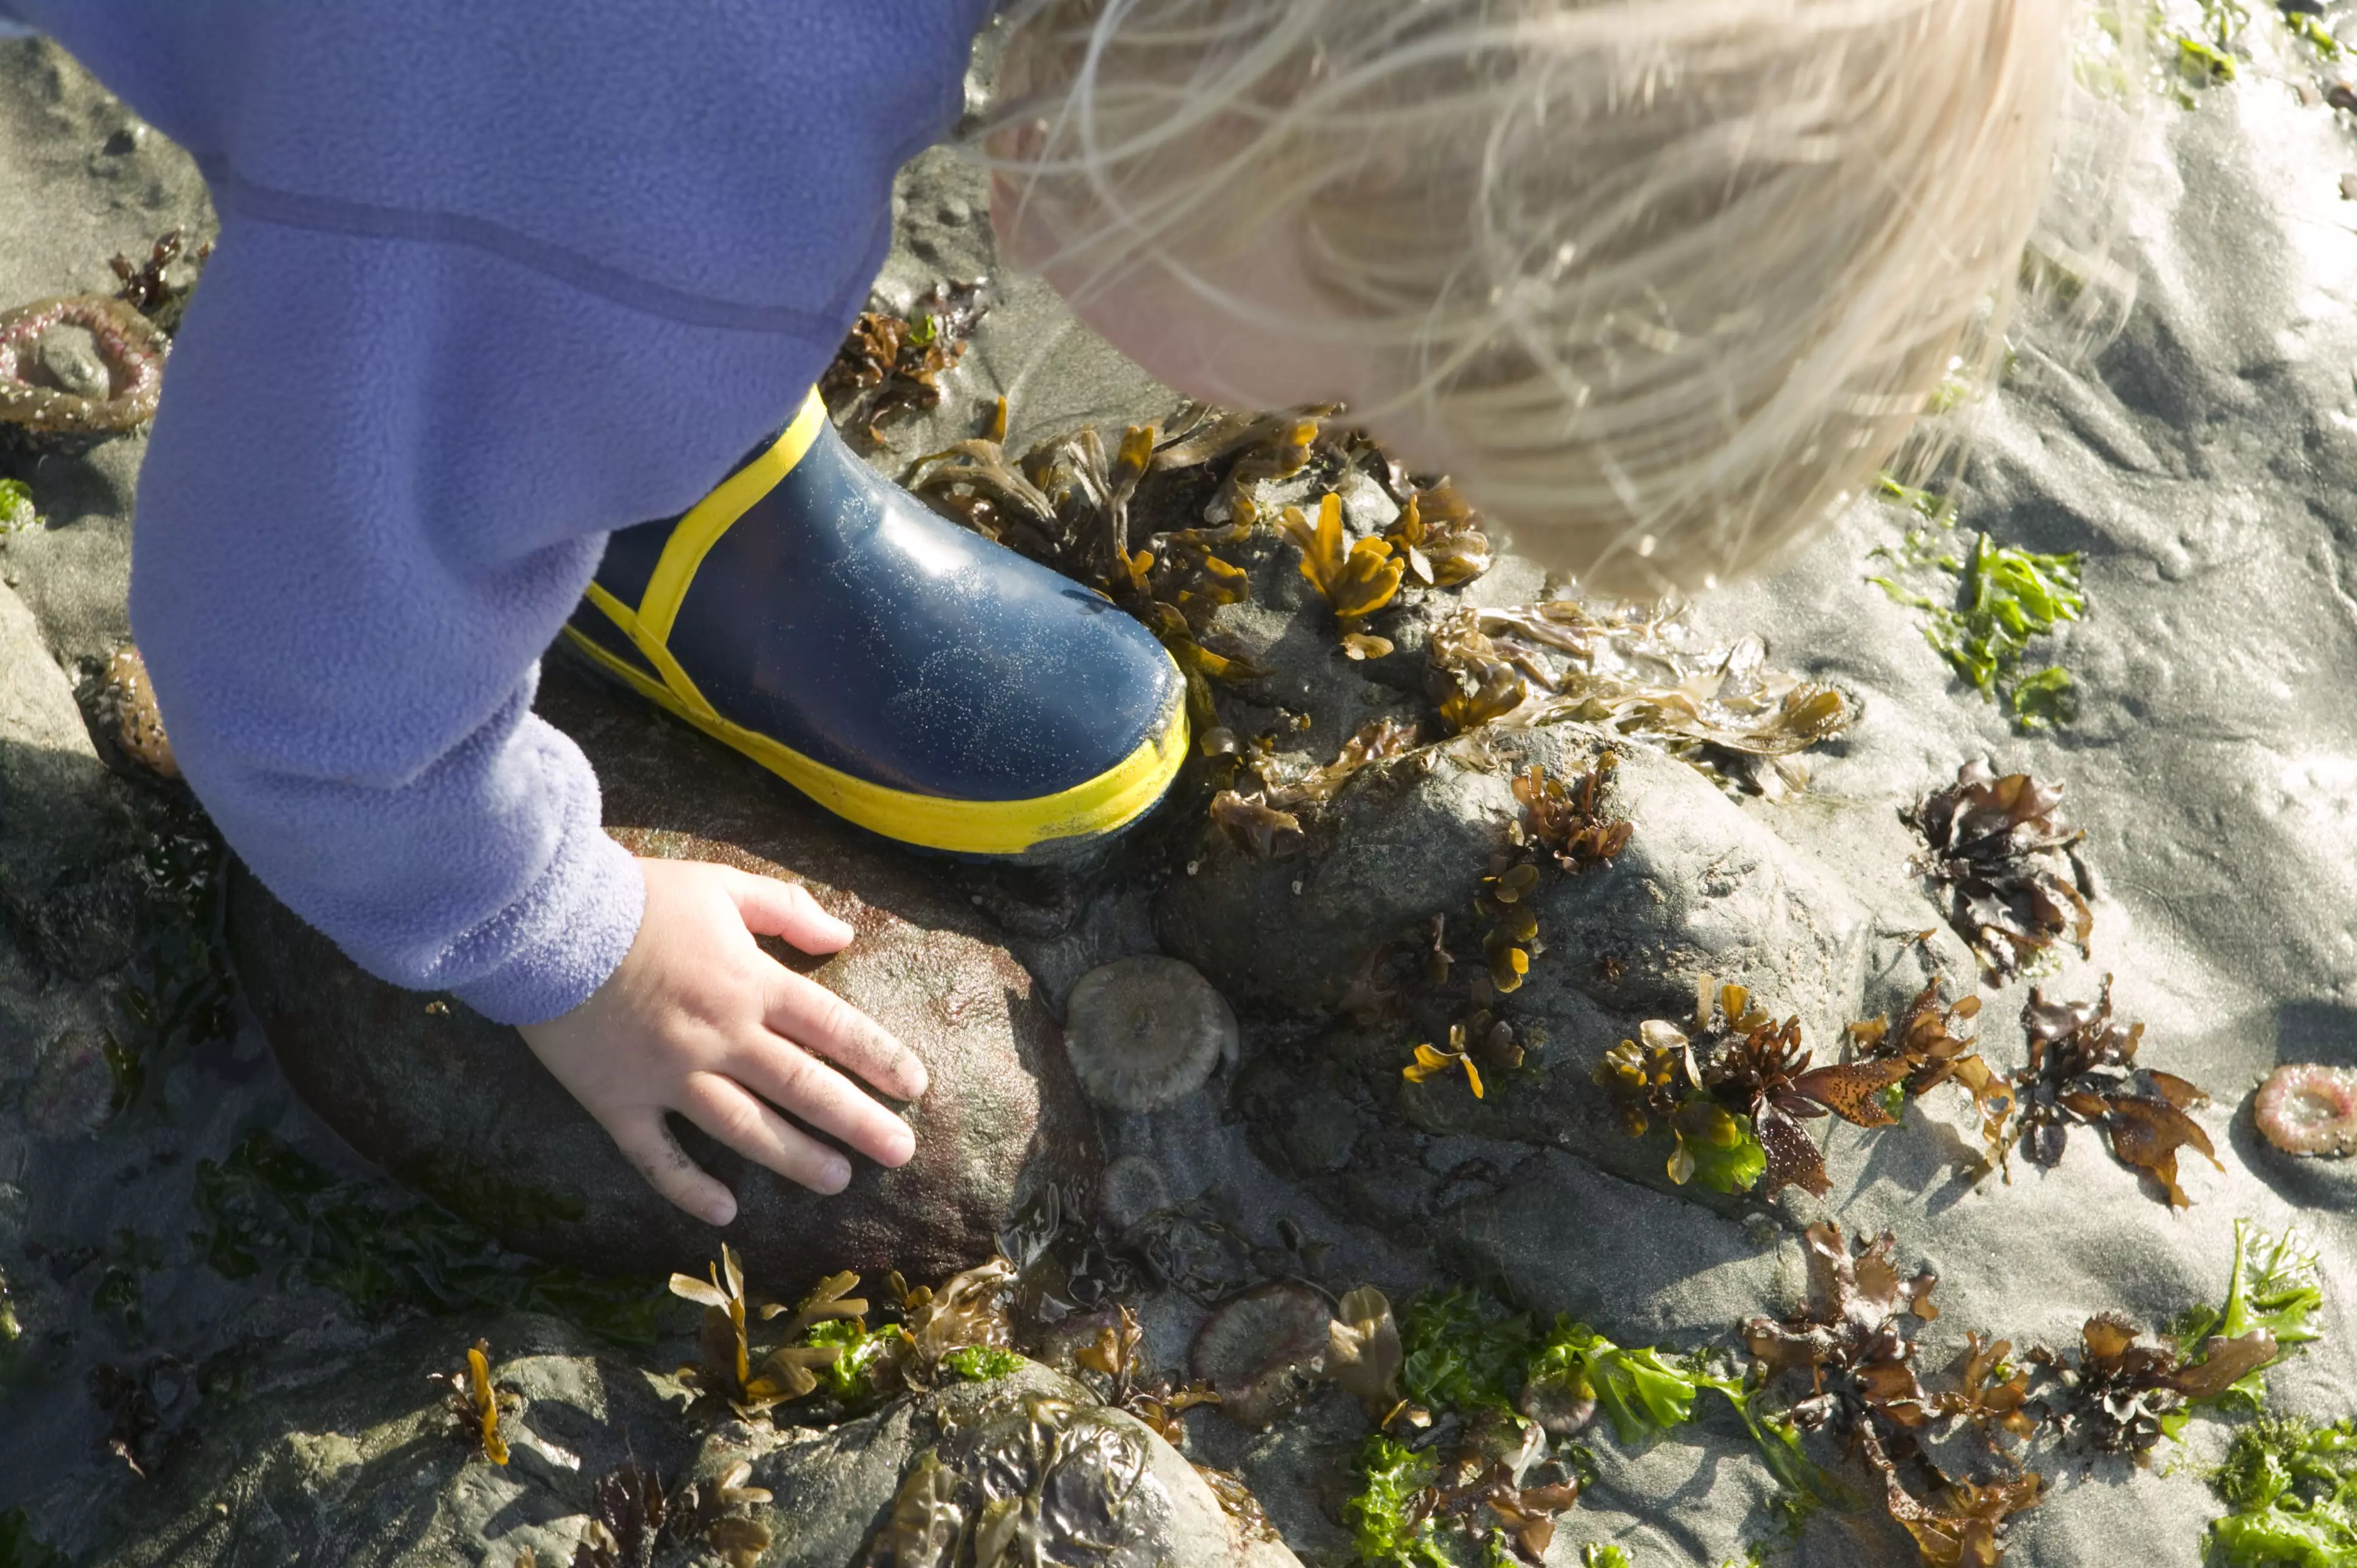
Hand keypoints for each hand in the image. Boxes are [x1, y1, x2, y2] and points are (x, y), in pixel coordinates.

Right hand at [518, 857, 928, 1225]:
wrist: (545, 920)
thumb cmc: (637, 898)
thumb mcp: (722, 884)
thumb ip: (785, 909)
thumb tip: (844, 930)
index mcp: (751, 984)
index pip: (833, 1027)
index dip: (879, 1058)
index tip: (915, 1087)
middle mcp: (720, 1037)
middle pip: (803, 1086)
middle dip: (857, 1122)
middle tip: (900, 1154)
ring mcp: (669, 1076)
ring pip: (744, 1128)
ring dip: (794, 1158)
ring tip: (837, 1181)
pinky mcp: (619, 1102)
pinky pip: (657, 1157)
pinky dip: (689, 1188)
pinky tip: (725, 1213)